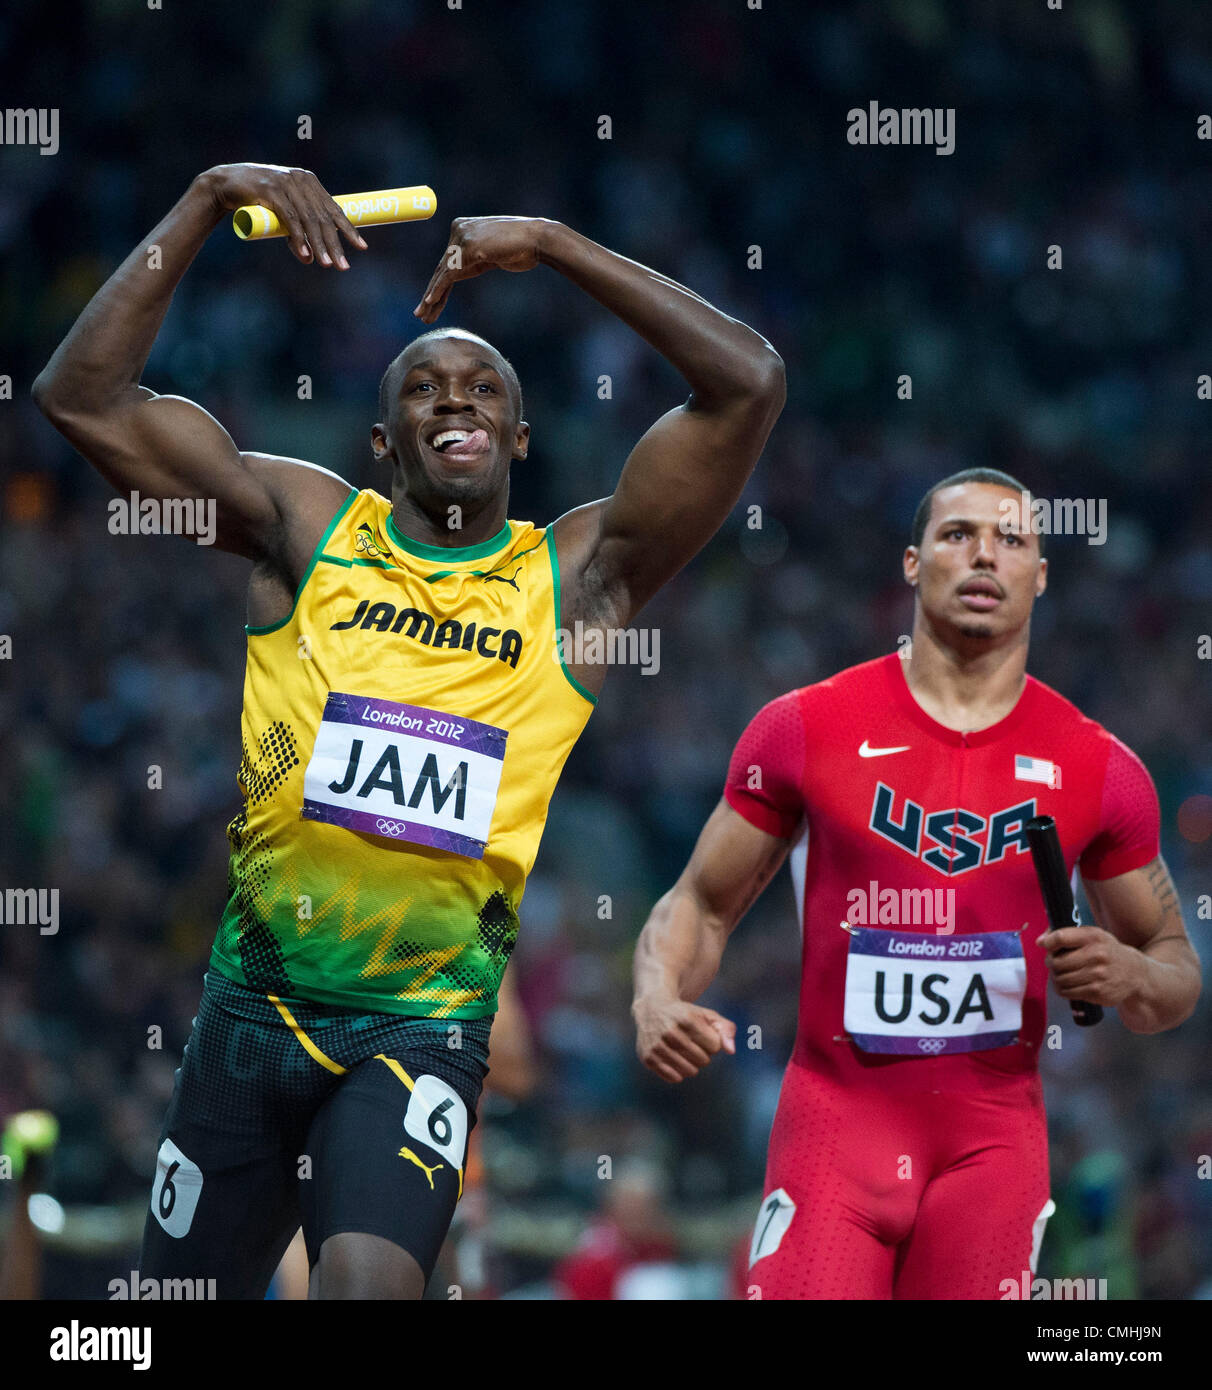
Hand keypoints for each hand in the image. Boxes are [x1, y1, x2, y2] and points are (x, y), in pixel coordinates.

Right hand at [196, 163, 367, 267]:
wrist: (225, 185)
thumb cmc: (258, 201)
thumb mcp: (283, 215)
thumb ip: (297, 232)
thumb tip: (310, 258)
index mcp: (309, 182)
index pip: (334, 208)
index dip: (349, 229)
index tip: (362, 247)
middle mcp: (301, 180)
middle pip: (324, 217)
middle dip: (336, 244)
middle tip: (344, 266)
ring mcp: (286, 183)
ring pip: (309, 219)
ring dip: (319, 245)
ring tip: (327, 264)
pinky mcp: (271, 190)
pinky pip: (290, 218)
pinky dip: (298, 238)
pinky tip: (305, 254)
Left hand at [414, 216, 559, 321]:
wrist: (536, 239)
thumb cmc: (520, 247)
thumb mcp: (491, 253)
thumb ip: (475, 258)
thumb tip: (462, 269)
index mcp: (462, 228)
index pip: (447, 263)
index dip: (438, 286)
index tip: (430, 305)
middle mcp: (458, 231)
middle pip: (442, 269)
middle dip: (431, 294)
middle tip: (420, 314)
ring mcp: (462, 238)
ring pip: (442, 274)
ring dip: (431, 298)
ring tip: (422, 316)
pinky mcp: (468, 250)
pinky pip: (449, 275)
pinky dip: (438, 290)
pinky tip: (429, 303)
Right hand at [632, 995, 736, 1083]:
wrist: (651, 1008)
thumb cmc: (685, 1014)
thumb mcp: (707, 1015)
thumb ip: (726, 1029)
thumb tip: (731, 1051)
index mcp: (687, 1019)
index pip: (715, 1046)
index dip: (712, 1042)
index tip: (703, 1035)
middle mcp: (670, 1032)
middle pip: (703, 1060)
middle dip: (703, 1054)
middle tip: (692, 1043)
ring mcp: (657, 1046)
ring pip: (690, 1071)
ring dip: (692, 1064)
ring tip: (685, 1051)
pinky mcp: (648, 1058)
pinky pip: (674, 1078)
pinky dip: (678, 1072)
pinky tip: (674, 1059)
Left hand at [1037, 925, 1143, 1007]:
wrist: (1135, 974)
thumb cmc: (1107, 952)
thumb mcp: (1093, 935)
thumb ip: (1066, 934)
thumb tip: (1040, 941)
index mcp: (1094, 937)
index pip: (1061, 937)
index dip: (1048, 943)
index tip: (1046, 945)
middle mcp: (1097, 955)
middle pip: (1056, 962)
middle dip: (1050, 962)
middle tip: (1053, 962)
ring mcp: (1098, 976)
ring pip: (1060, 979)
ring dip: (1055, 977)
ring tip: (1060, 973)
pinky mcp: (1097, 992)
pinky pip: (1067, 992)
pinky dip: (1062, 989)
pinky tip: (1068, 984)